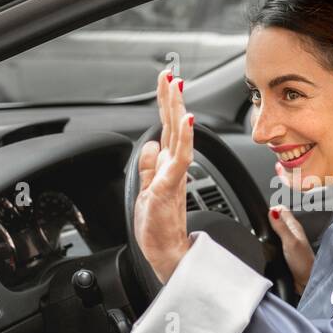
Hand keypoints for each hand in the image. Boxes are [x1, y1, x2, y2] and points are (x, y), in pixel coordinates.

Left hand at [134, 68, 192, 283]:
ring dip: (178, 111)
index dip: (166, 105)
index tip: (167, 82)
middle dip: (172, 99)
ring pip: (179, 137)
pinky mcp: (169, 189)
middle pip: (174, 127)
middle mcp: (174, 169)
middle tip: (171, 75)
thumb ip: (148, 168)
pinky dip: (185, 140)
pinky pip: (180, 160)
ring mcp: (174, 178)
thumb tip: (150, 144)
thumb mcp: (145, 191)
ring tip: (177, 89)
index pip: (167, 129)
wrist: (168, 257)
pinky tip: (187, 123)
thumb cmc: (159, 230)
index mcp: (168, 167)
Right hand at [270, 160, 314, 293]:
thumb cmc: (304, 265)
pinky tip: (267, 230)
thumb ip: (282, 227)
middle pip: (278, 213)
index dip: (273, 195)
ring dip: (272, 216)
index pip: (280, 207)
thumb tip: (272, 210)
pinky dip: (271, 230)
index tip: (268, 179)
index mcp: (293, 225)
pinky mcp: (286, 250)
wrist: (308, 283)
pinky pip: (276, 235)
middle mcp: (292, 230)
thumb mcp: (291, 242)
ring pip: (277, 223)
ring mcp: (289, 239)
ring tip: (263, 205)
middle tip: (264, 185)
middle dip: (271, 202)